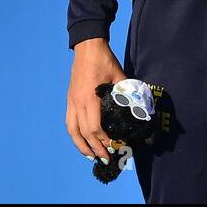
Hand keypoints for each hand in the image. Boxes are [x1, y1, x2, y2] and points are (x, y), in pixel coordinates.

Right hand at [65, 37, 127, 167]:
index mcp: (90, 98)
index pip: (94, 127)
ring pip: (72, 130)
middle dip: (94, 149)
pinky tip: (81, 140)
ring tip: (90, 157)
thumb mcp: (118, 74)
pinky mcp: (70, 99)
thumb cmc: (104, 60)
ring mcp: (71, 101)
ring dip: (81, 146)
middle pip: (83, 133)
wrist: (87, 47)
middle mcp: (78, 102)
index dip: (103, 140)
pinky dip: (75, 134)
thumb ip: (126, 91)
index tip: (114, 146)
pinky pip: (69, 122)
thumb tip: (137, 106)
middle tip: (105, 159)